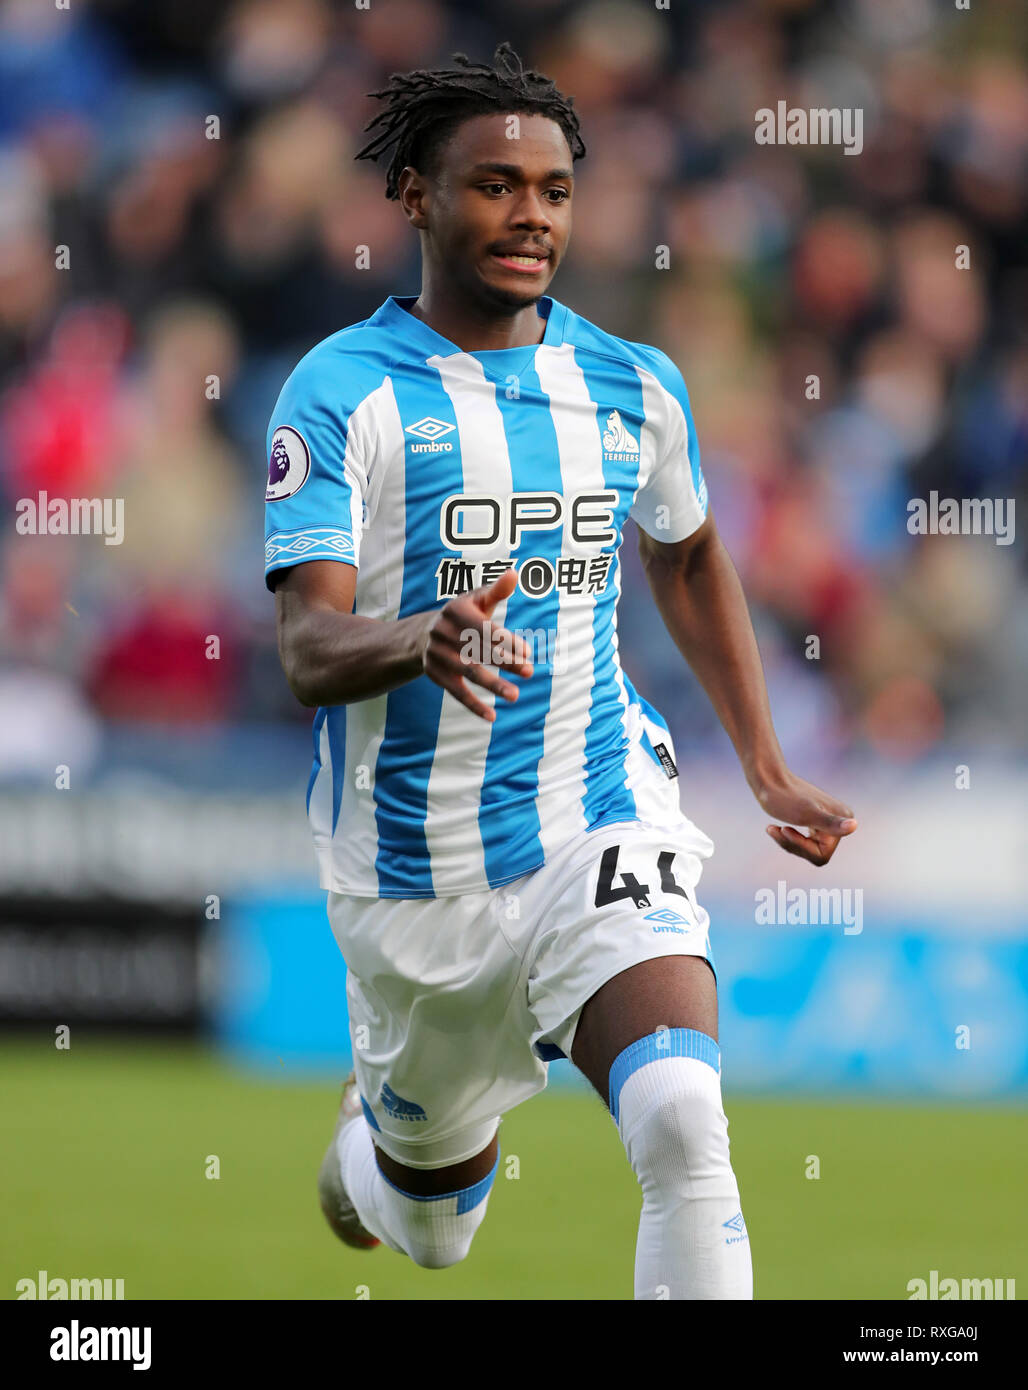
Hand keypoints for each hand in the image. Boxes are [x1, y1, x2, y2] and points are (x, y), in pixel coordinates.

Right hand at [416, 568, 533, 721]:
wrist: (423, 635)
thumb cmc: (462, 616)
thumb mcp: (476, 601)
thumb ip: (496, 591)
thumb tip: (515, 574)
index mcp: (456, 610)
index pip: (486, 628)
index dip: (507, 640)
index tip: (527, 652)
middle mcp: (443, 632)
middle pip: (479, 650)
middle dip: (505, 661)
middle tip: (528, 671)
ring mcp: (438, 655)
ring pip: (469, 672)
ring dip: (492, 685)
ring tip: (515, 696)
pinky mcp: (435, 675)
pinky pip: (456, 692)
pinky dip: (474, 705)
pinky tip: (492, 716)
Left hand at [753, 769, 857, 866]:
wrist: (768, 778)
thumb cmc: (784, 796)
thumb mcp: (806, 814)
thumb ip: (831, 823)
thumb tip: (854, 825)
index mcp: (843, 819)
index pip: (822, 855)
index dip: (800, 846)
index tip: (785, 829)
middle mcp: (840, 820)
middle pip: (814, 853)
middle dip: (792, 844)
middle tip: (775, 829)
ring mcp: (827, 821)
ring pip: (807, 848)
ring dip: (787, 840)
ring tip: (771, 828)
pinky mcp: (814, 820)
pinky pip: (803, 840)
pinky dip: (786, 837)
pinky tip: (773, 828)